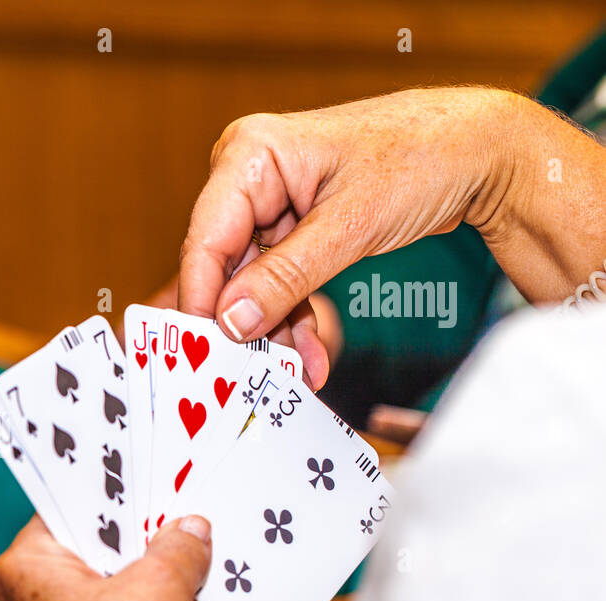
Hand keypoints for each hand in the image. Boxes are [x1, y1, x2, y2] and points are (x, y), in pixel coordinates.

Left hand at [0, 515, 231, 600]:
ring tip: (227, 556)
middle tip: (196, 509)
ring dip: (184, 590)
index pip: (67, 512)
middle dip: (158, 542)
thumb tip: (190, 529)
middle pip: (107, 557)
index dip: (113, 492)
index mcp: (26, 572)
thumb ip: (177, 547)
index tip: (150, 472)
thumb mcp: (158, 586)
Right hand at [176, 87, 605, 358]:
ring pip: (250, 284)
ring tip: (305, 368)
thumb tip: (231, 320)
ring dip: (275, 330)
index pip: (205, 240)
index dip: (203, 301)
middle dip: (248, 324)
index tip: (209, 354)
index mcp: (249, 154)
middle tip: (262, 372)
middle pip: (223, 267)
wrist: (477, 150)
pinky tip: (312, 351)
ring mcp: (268, 205)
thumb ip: (284, 276)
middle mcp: (248, 177)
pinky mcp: (289, 229)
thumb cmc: (421, 157)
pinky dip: (294, 317)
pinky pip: (276, 283)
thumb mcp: (351, 225)